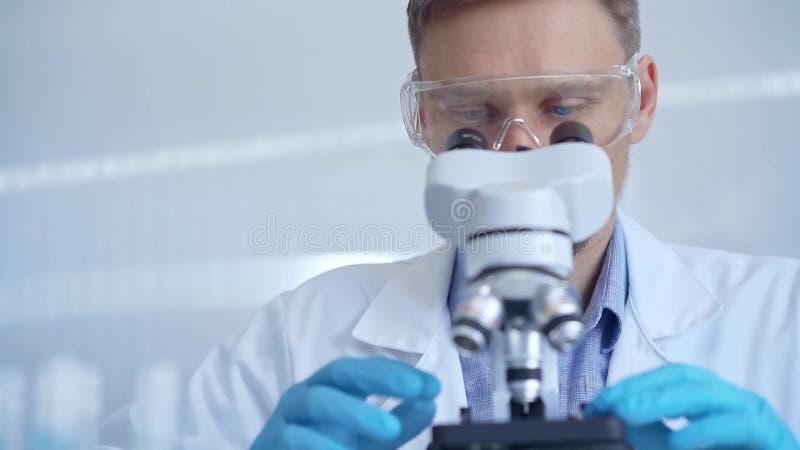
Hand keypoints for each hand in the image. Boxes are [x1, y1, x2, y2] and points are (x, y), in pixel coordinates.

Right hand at [250, 357, 440, 449]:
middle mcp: (309, 395)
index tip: (433, 386)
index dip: (399, 374)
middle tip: (415, 390)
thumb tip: (430, 403)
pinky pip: (294, 438)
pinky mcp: (270, 442)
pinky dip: (320, 445)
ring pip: (316, 400)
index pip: (367, 370)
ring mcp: (286, 417)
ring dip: (354, 411)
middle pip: (341, 372)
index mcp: (334, 390)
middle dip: (379, 377)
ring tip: (388, 429)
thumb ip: (399, 424)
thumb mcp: (369, 441)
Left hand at [585, 364, 798, 448]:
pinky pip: (738, 424)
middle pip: (683, 377)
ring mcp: (754, 417)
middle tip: (609, 404)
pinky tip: (677, 442)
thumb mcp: (678, 447)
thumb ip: (651, 436)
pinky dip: (704, 430)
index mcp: (710, 404)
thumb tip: (613, 421)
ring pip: (707, 393)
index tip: (600, 402)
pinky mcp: (773, 438)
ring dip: (663, 401)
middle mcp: (732, 403)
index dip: (632, 385)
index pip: (667, 378)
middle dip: (641, 387)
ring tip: (629, 414)